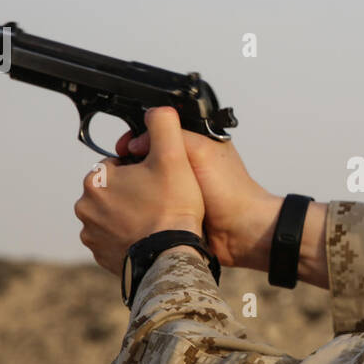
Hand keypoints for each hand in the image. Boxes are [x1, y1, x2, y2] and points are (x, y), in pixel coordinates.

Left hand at [75, 107, 204, 274]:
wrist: (171, 256)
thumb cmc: (172, 207)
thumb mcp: (173, 155)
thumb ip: (163, 125)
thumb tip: (157, 111)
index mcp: (96, 179)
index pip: (119, 165)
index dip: (143, 169)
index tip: (160, 181)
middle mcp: (86, 207)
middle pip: (116, 190)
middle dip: (135, 192)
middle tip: (161, 200)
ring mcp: (92, 234)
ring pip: (114, 215)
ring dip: (131, 215)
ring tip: (156, 220)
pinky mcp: (101, 255)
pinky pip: (115, 239)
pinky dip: (129, 237)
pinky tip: (148, 238)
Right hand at [115, 119, 280, 269]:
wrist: (242, 232)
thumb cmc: (230, 191)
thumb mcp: (200, 150)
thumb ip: (171, 135)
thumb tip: (139, 139)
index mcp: (194, 144)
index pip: (158, 131)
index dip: (139, 136)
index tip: (125, 147)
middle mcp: (185, 164)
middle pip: (148, 157)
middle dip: (133, 162)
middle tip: (121, 169)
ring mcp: (179, 188)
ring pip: (146, 181)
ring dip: (136, 185)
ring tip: (125, 188)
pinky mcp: (174, 209)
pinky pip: (149, 203)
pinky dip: (140, 204)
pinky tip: (133, 206)